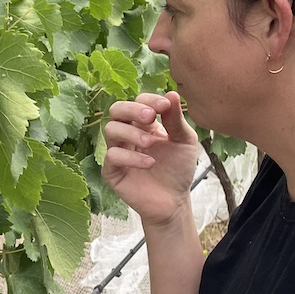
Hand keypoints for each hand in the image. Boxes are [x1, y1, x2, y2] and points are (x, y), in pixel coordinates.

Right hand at [103, 91, 199, 224]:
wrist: (175, 200)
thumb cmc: (178, 169)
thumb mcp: (184, 141)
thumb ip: (176, 120)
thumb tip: (171, 93)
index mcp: (144, 124)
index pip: (137, 102)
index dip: (149, 101)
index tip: (165, 106)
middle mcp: (127, 134)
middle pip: (116, 110)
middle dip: (131, 109)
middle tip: (150, 117)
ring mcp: (118, 151)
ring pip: (110, 130)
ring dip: (131, 132)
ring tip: (151, 144)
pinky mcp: (112, 171)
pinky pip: (112, 156)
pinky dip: (131, 157)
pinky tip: (149, 164)